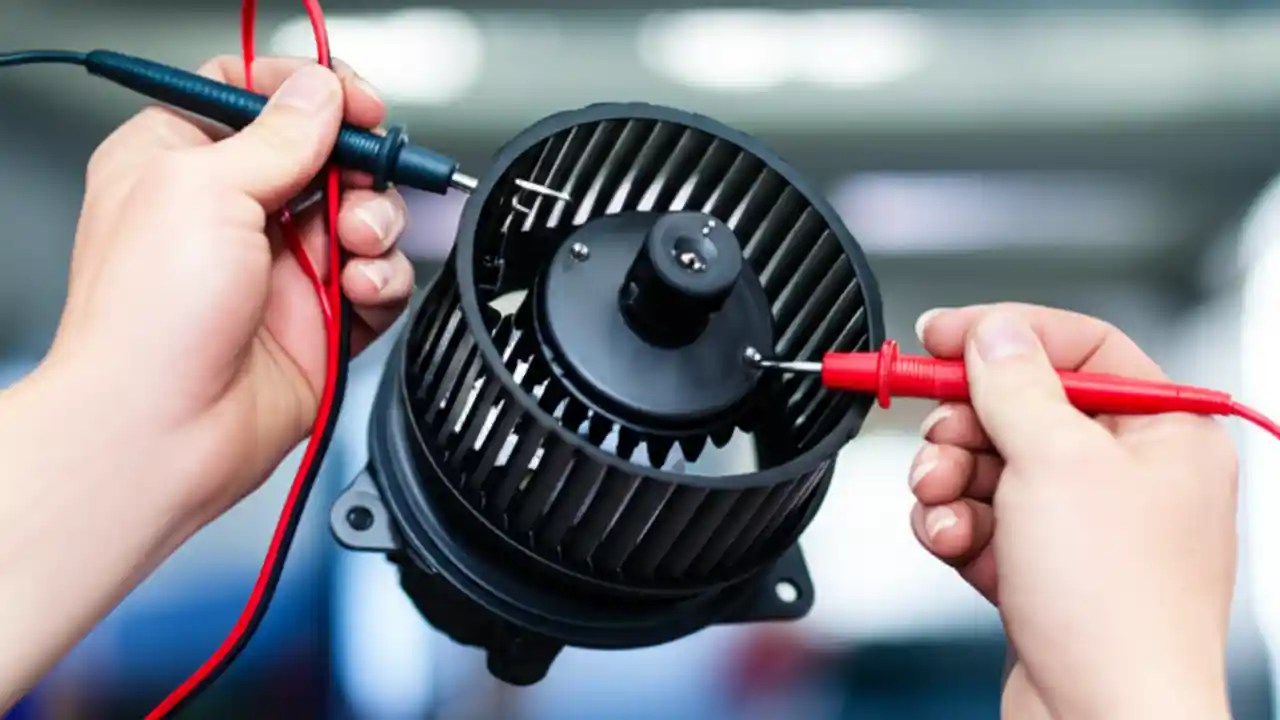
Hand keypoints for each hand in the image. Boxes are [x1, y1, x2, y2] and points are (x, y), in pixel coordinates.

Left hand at [0, 58, 415, 703]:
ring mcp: (283, 267)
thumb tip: (321, 93)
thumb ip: (277, 135)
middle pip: (328, 155)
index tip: (353, 101)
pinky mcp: (324, 319)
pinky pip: (381, 281)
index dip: (311, 91)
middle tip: (368, 175)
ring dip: (376, 223)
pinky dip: (382, 281)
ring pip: (366, 216)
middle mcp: (235, 212)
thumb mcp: (203, 189)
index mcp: (181, 162)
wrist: (164, 432)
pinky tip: (358, 291)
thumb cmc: (146, 321)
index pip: (255, 97)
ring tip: (355, 243)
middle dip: (361, 163)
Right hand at [909, 305, 1236, 718]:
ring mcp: (1085, 528)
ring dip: (951, 482)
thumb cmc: (1116, 608)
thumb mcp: (1056, 462)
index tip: (939, 335)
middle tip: (939, 440)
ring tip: (944, 506)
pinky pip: (982, 520)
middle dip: (965, 426)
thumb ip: (1015, 384)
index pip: (1081, 346)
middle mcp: (1130, 477)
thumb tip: (992, 332)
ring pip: (991, 466)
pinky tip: (953, 544)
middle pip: (1022, 408)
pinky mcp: (1044, 571)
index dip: (1005, 333)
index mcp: (1165, 434)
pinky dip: (956, 528)